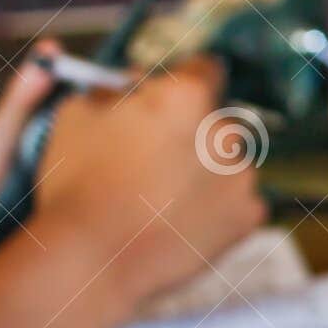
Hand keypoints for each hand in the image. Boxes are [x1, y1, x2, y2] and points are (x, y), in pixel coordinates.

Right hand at [35, 55, 267, 306]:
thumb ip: (116, 88)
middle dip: (191, 133)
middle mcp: (226, 131)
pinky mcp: (250, 216)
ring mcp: (243, 176)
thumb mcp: (78, 113)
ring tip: (161, 199)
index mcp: (187, 96)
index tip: (171, 98)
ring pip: (228, 164)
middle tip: (154, 160)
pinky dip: (215, 209)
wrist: (93, 258)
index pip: (204, 69)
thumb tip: (136, 82)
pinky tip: (180, 221)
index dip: (183, 80)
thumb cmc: (77, 182)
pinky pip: (237, 203)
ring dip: (205, 173)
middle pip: (216, 121)